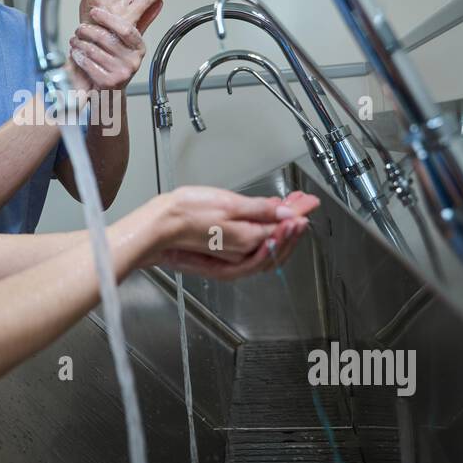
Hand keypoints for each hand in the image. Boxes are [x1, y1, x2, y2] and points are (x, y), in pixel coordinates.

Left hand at [68, 0, 164, 91]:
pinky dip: (79, 57)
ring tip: (75, 41)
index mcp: (139, 47)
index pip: (126, 29)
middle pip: (106, 39)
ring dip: (80, 44)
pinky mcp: (109, 82)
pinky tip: (76, 54)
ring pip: (94, 50)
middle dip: (88, 31)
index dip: (109, 19)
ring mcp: (122, 73)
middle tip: (79, 29)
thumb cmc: (113, 64)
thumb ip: (136, 22)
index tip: (94, 12)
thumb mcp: (125, 44)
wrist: (109, 94)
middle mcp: (133, 61)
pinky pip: (89, 64)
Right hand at [151, 187, 320, 278]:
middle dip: (294, 223)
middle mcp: (243, 255)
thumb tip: (286, 211)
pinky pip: (253, 254)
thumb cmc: (183, 215)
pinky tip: (264, 227)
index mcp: (248, 240)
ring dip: (282, 231)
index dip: (298, 213)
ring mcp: (233, 261)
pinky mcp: (222, 261)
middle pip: (279, 242)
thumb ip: (259, 209)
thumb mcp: (227, 202)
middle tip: (302, 205)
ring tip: (288, 212)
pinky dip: (264, 240)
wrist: (155, 229)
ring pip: (268, 250)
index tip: (307, 202)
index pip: (284, 228)